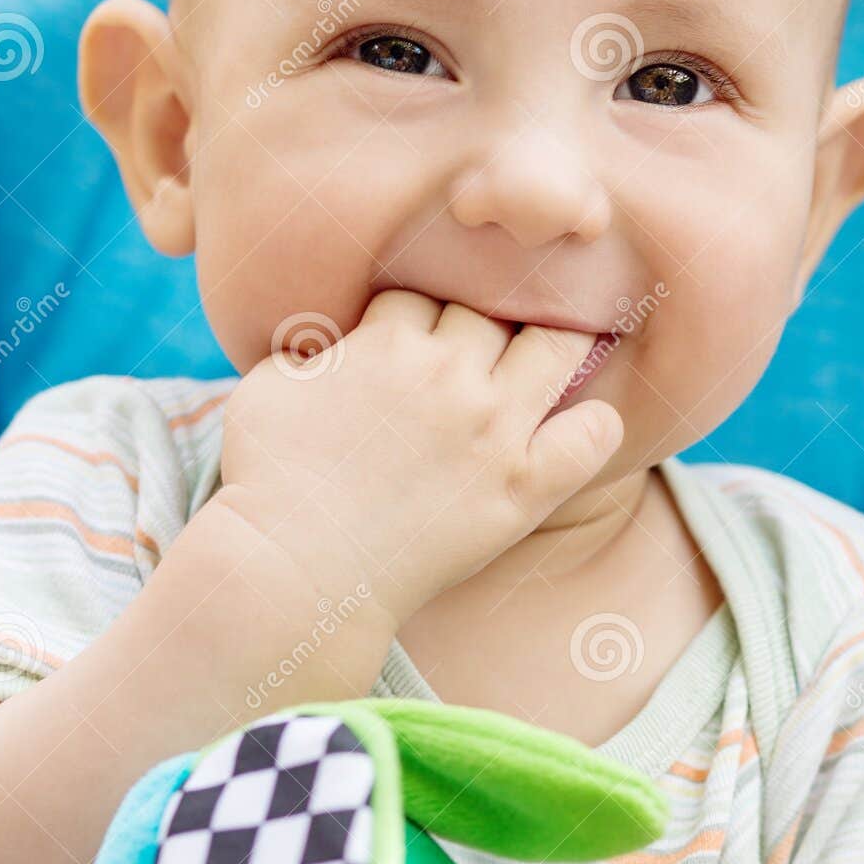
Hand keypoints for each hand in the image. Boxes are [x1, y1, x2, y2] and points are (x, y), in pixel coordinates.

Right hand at [218, 291, 623, 629]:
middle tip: (479, 345)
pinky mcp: (523, 488)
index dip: (418, 310)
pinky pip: (590, 438)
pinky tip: (584, 423)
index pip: (425, 291)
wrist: (295, 572)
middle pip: (493, 310)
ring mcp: (495, 430)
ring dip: (554, 343)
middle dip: (483, 319)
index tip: (416, 334)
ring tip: (546, 357)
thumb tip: (332, 339)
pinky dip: (596, 425)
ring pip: (556, 348)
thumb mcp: (268, 386)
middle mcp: (452, 375)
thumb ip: (311, 347)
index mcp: (390, 342)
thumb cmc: (267, 479)